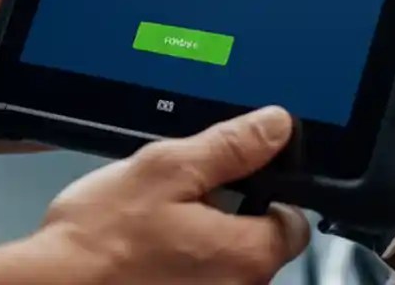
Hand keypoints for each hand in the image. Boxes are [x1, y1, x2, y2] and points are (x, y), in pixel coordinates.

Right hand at [34, 106, 310, 284]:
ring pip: (221, 266)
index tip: (228, 182)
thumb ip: (230, 147)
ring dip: (197, 246)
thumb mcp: (167, 168)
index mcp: (248, 256)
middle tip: (177, 202)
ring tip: (151, 230)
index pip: (292, 223)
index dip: (264, 195)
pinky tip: (143, 258)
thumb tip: (276, 126)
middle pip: (255, 246)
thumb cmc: (102, 237)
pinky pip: (193, 283)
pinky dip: (176, 270)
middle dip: (225, 219)